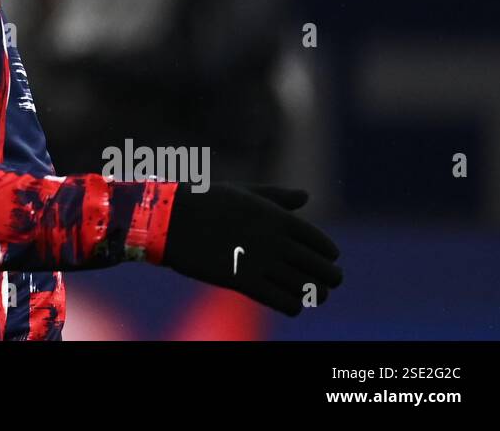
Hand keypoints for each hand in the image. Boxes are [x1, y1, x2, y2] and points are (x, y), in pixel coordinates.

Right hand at [162, 182, 342, 315]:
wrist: (170, 219)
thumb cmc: (207, 202)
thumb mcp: (244, 193)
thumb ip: (278, 197)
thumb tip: (306, 196)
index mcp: (278, 217)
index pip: (323, 245)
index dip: (329, 256)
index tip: (327, 261)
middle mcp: (274, 240)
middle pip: (322, 270)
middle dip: (330, 280)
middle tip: (326, 284)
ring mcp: (259, 261)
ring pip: (307, 289)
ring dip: (314, 295)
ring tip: (309, 295)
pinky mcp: (243, 281)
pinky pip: (284, 302)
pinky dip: (293, 306)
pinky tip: (289, 303)